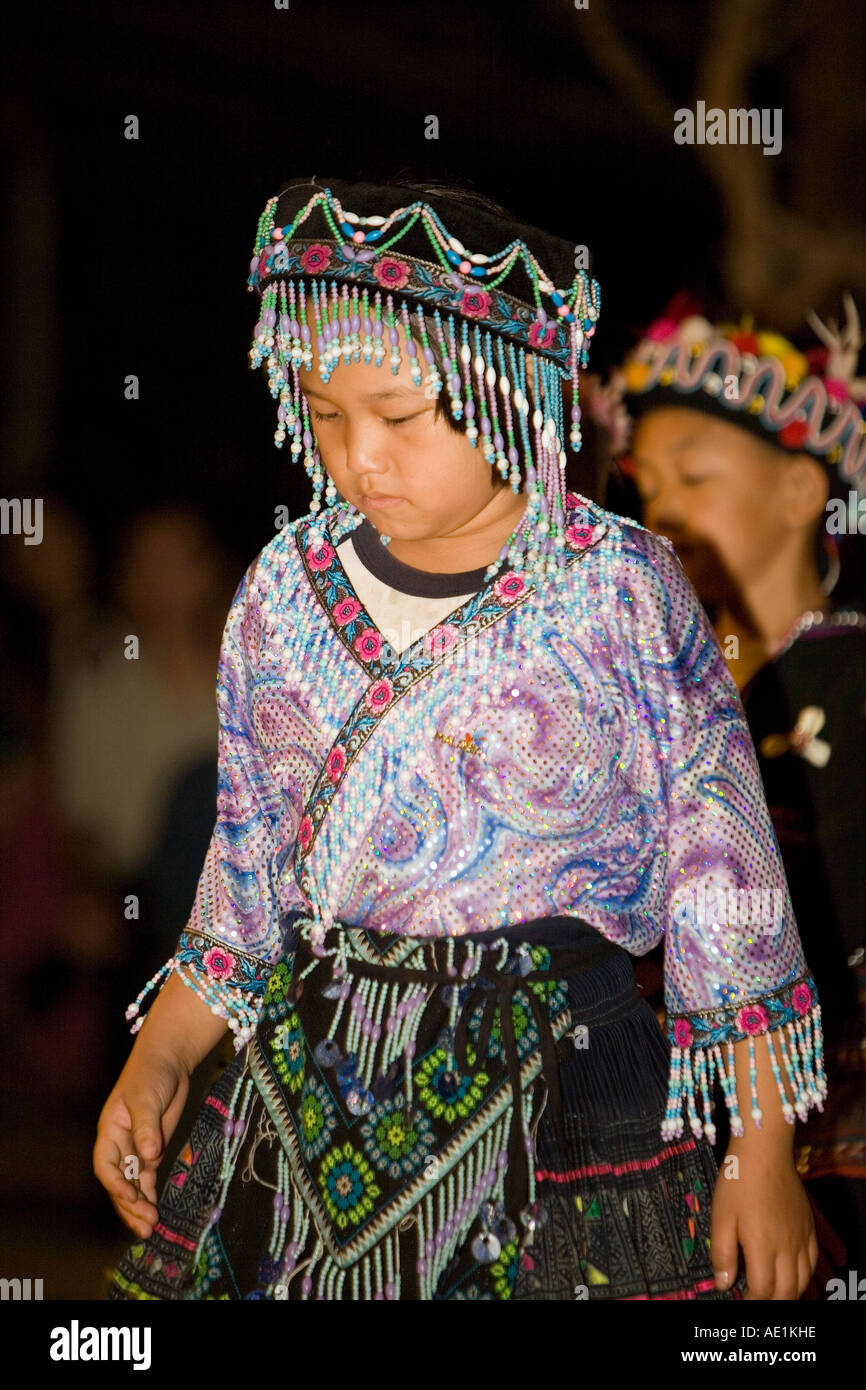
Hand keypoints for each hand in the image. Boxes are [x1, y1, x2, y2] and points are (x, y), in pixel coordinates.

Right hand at [93, 1051, 190, 1237]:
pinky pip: (147, 1178)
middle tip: (146, 1225)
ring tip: (150, 1228)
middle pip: (119, 1182)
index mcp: (110, 1131)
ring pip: (132, 1184)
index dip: (115, 1184)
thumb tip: (150, 1156)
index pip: (106, 1165)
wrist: (169, 1061)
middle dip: (129, 1205)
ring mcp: (136, 1149)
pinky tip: (155, 1212)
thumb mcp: (147, 1098)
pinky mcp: (153, 1150)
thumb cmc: (151, 1074)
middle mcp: (119, 1145)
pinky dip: (150, 1195)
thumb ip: (147, 1127)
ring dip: (139, 1206)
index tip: (131, 1196)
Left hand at [710, 1150, 817, 1298]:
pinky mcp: (809, 1226)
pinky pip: (813, 1262)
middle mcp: (787, 1247)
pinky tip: (792, 1273)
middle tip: (756, 1300)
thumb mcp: (720, 1216)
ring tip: (772, 1292)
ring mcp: (801, 1237)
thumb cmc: (738, 1182)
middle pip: (787, 1292)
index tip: (740, 1301)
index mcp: (763, 1246)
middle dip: (771, 1302)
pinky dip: (804, 1276)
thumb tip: (723, 1283)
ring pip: (804, 1280)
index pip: (763, 1290)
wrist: (765, 1152)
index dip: (751, 1302)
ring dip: (789, 1293)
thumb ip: (722, 1253)